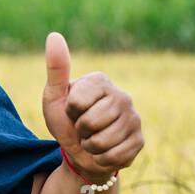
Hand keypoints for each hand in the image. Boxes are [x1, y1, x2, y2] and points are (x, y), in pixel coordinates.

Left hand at [42, 32, 143, 182]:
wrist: (80, 151)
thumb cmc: (66, 121)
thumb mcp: (54, 96)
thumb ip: (56, 68)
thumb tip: (54, 35)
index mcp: (101, 81)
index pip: (77, 101)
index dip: (69, 111)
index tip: (72, 110)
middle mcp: (123, 96)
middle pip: (90, 122)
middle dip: (80, 130)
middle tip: (82, 127)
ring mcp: (134, 118)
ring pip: (102, 140)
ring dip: (90, 146)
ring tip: (92, 139)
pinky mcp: (140, 140)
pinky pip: (115, 155)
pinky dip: (102, 158)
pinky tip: (104, 151)